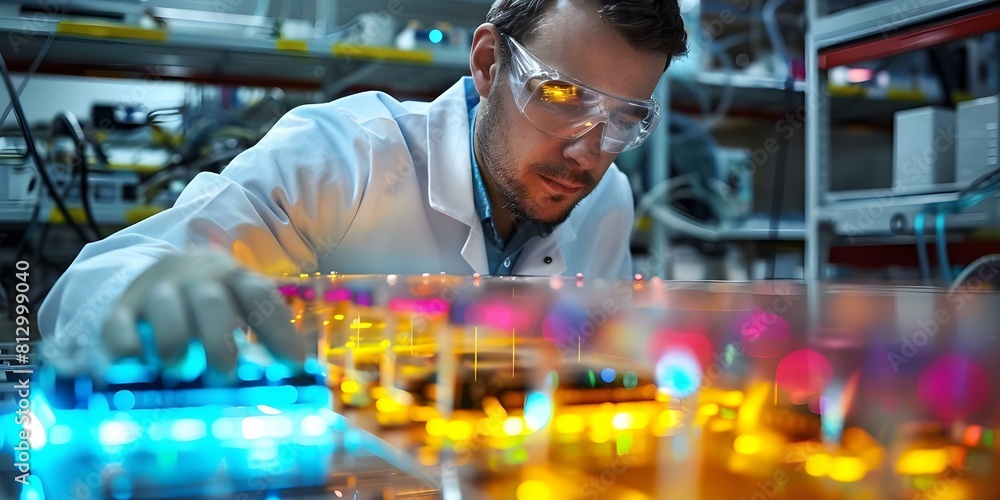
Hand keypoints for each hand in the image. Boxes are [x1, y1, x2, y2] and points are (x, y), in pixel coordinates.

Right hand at [101, 250, 303, 375]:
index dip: (279, 330)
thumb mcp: (239, 311)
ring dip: (174, 339)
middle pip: (211, 300)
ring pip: (164, 305)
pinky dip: (128, 348)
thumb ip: (260, 346)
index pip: (260, 296)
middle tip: (225, 375)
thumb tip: (290, 387)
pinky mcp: (121, 309)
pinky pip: (119, 325)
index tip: (294, 366)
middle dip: (219, 339)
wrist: (159, 274)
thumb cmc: (212, 308)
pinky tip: (139, 368)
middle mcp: (197, 279)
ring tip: (179, 371)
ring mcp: (157, 291)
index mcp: (235, 279)